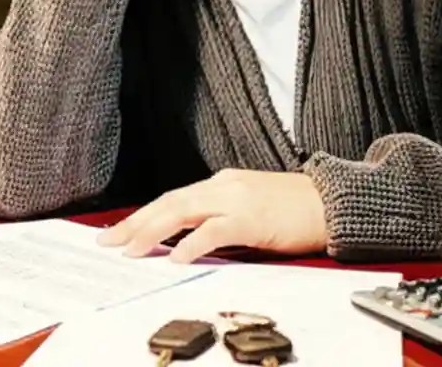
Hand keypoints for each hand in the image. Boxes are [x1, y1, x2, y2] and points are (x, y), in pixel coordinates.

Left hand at [97, 169, 328, 263]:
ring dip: (152, 231)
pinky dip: (191, 243)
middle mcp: (223, 186)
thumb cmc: (296, 210)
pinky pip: (214, 230)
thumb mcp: (250, 208)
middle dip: (135, 222)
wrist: (333, 202)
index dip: (144, 216)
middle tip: (108, 242)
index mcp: (222, 184)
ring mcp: (236, 199)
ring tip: (129, 249)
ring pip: (182, 211)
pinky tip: (175, 257)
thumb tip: (187, 242)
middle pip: (168, 202)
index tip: (120, 232)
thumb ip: (220, 219)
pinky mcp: (252, 218)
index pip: (173, 198)